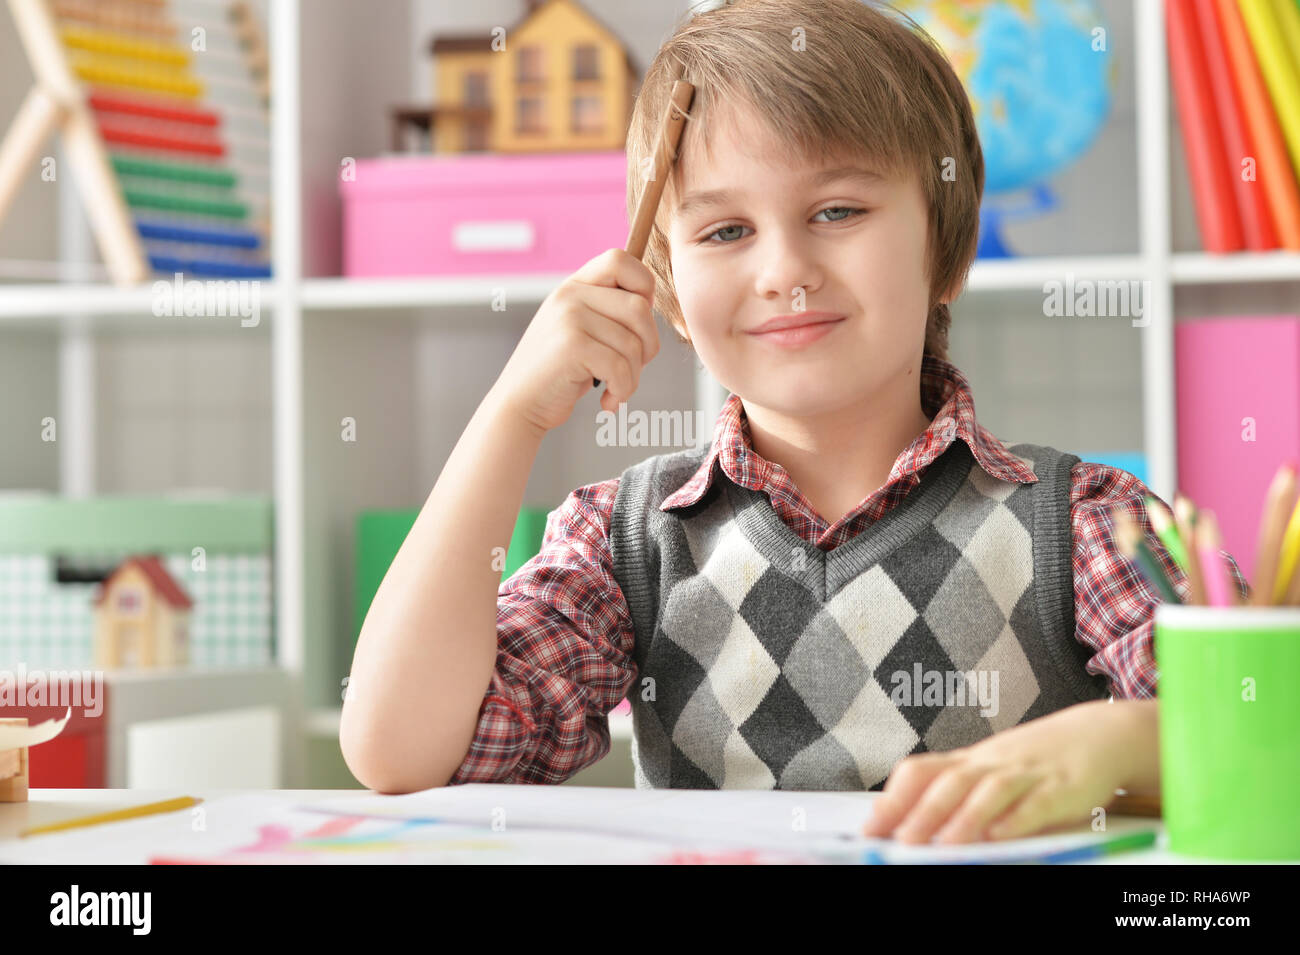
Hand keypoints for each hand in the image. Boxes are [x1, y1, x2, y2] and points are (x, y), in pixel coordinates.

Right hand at [491, 248, 658, 435]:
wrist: (520, 403)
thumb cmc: (560, 372)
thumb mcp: (580, 329)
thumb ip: (608, 311)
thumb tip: (652, 303)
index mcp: (575, 286)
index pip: (620, 260)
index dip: (644, 287)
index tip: (637, 323)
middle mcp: (570, 295)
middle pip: (639, 308)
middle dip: (648, 345)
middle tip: (633, 368)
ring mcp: (569, 318)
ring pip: (633, 344)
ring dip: (633, 377)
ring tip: (616, 389)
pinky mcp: (571, 346)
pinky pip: (620, 367)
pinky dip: (622, 390)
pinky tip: (608, 401)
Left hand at [860, 699, 1155, 842]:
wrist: (1100, 733)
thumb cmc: (1035, 759)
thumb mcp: (991, 769)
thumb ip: (956, 792)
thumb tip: (907, 823)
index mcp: (970, 761)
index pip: (922, 771)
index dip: (894, 798)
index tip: (871, 827)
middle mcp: (993, 763)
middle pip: (951, 782)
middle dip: (923, 812)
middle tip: (901, 841)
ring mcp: (1028, 773)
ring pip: (992, 791)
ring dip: (967, 817)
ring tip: (946, 843)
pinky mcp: (1063, 787)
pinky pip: (1039, 802)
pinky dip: (1020, 817)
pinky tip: (1003, 834)